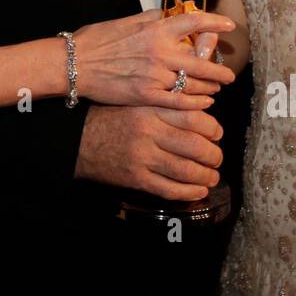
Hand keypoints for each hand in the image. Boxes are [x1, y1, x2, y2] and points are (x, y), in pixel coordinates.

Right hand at [73, 9, 235, 110]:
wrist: (74, 64)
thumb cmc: (97, 40)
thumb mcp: (127, 20)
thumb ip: (152, 18)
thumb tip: (171, 16)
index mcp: (156, 29)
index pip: (195, 22)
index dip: (215, 23)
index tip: (228, 26)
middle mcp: (160, 52)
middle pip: (202, 60)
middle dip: (219, 70)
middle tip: (228, 75)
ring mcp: (155, 76)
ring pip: (194, 83)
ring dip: (209, 87)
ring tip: (215, 89)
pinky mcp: (147, 95)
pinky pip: (179, 102)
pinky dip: (196, 103)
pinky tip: (203, 103)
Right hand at [75, 105, 223, 201]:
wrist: (78, 140)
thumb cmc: (110, 119)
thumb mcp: (137, 103)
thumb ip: (165, 106)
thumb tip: (201, 113)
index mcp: (151, 109)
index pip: (193, 118)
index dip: (212, 128)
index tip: (217, 134)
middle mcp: (149, 132)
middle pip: (195, 146)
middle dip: (213, 156)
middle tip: (217, 159)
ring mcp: (142, 157)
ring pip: (186, 170)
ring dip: (205, 177)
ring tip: (211, 177)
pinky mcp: (136, 178)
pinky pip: (169, 189)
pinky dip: (188, 193)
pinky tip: (197, 192)